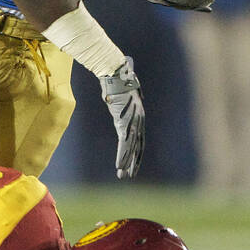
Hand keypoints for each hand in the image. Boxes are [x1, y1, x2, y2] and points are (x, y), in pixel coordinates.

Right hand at [99, 57, 144, 179]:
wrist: (116, 74)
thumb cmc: (116, 79)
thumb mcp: (117, 92)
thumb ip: (117, 98)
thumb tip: (109, 95)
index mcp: (138, 116)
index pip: (139, 139)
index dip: (137, 153)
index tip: (134, 163)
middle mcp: (138, 121)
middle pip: (138, 146)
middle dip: (134, 162)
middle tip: (130, 175)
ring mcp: (132, 122)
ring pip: (131, 148)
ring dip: (127, 163)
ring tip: (123, 175)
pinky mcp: (124, 123)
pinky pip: (124, 144)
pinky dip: (122, 156)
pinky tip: (119, 166)